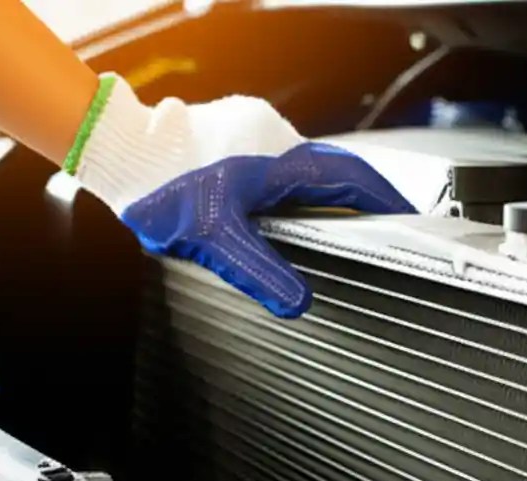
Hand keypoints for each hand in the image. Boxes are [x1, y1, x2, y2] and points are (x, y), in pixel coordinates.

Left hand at [65, 75, 414, 318]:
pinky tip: (280, 211)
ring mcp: (254, 130)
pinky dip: (292, 184)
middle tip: (378, 229)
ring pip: (306, 165)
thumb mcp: (214, 240)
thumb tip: (298, 304)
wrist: (117, 150)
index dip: (386, 200)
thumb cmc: (158, 186)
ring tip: (332, 228)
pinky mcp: (234, 131)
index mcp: (283, 159)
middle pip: (335, 170)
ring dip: (320, 192)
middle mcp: (275, 137)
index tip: (410, 216)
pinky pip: (279, 159)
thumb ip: (260, 274)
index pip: (355, 178)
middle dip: (358, 200)